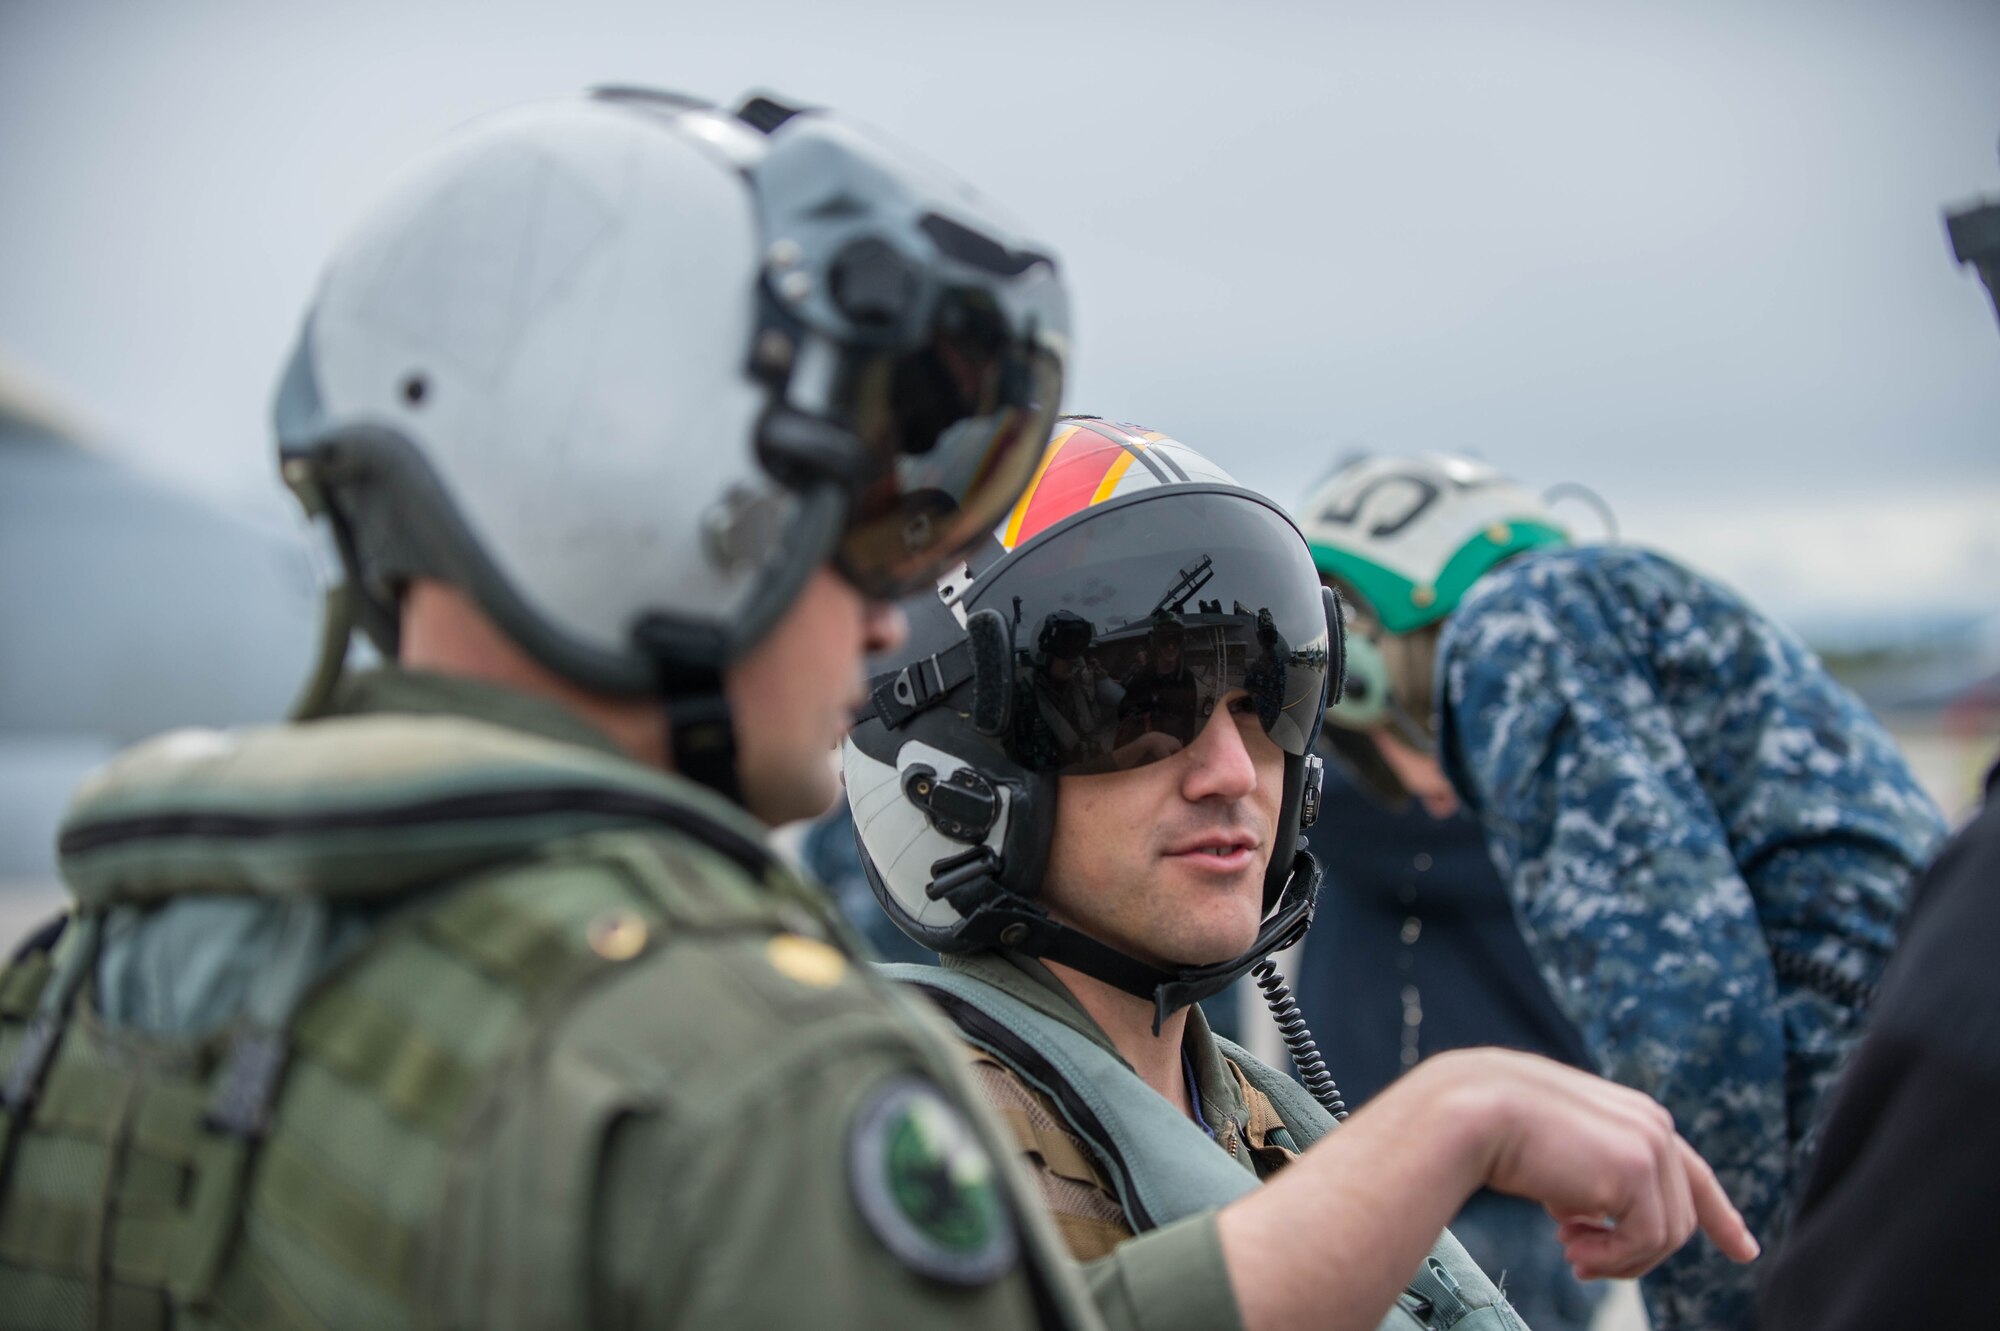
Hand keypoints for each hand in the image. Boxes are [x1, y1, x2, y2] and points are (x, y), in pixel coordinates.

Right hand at [1415, 1049, 1759, 1278]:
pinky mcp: (1639, 1170)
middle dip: (1635, 1252)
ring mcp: (1652, 1145)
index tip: (1744, 1250)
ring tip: (1570, 1252)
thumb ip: (1591, 1181)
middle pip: (1679, 1216)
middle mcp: (1654, 1125)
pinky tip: (1570, 1247)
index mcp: (1636, 1116)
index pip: (1691, 1173)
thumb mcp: (1558, 1155)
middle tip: (1577, 1260)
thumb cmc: (1497, 1127)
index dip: (1719, 1215)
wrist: (1472, 1111)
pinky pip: (1646, 1241)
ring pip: (1668, 1235)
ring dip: (1618, 1258)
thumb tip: (1593, 1222)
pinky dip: (1612, 1258)